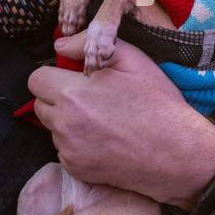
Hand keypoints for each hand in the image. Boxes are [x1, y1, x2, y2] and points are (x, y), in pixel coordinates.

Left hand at [27, 31, 214, 208]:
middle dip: (58, 98)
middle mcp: (64, 125)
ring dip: (66, 121)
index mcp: (72, 95)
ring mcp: (69, 150)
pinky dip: (77, 144)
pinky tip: (103, 140)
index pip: (36, 79)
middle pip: (40, 105)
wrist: (177, 153)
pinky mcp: (77, 169)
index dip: (55, 74)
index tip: (75, 78)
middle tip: (89, 97)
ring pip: (52, 128)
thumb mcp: (131, 60)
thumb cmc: (157, 103)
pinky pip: (64, 150)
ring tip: (100, 119)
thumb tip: (60, 45)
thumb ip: (90, 45)